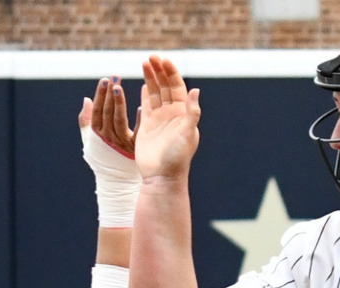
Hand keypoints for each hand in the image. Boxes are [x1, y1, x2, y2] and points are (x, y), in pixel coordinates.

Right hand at [82, 76, 135, 157]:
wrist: (117, 182)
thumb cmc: (103, 158)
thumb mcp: (90, 141)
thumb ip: (86, 121)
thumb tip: (86, 100)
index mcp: (96, 134)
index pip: (98, 111)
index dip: (100, 96)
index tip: (104, 80)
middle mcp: (107, 138)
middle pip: (107, 113)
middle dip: (108, 94)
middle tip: (113, 77)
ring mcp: (120, 143)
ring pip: (118, 120)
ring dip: (118, 103)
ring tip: (119, 87)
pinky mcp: (133, 149)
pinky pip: (135, 133)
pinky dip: (137, 121)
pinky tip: (140, 108)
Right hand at [136, 55, 200, 181]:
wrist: (162, 177)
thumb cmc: (177, 157)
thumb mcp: (187, 133)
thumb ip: (191, 112)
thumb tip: (195, 91)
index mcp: (182, 113)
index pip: (177, 87)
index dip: (171, 73)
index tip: (164, 60)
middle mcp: (172, 114)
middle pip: (165, 87)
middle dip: (159, 71)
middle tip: (151, 57)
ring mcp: (159, 119)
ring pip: (155, 93)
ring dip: (151, 78)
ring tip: (144, 63)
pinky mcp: (147, 126)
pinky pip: (146, 105)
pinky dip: (145, 94)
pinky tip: (144, 83)